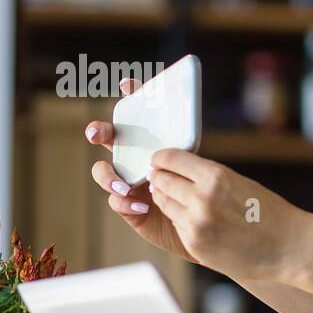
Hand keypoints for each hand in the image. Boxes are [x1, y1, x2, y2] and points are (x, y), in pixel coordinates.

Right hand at [84, 78, 192, 262]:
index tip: (128, 84)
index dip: (131, 94)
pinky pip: (117, 202)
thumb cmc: (210, 193)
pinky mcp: (130, 207)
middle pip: (109, 138)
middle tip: (97, 132)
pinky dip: (124, 202)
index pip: (140, 111)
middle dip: (99, 130)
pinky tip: (141, 205)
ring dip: (109, 176)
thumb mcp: (203, 167)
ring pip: (105, 173)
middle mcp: (135, 157)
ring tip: (125, 185)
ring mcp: (129, 181)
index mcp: (153, 141)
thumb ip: (190, 151)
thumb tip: (189, 121)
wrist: (215, 228)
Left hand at [147, 147, 306, 282]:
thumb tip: (174, 171)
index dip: (161, 159)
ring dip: (168, 199)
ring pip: (164, 204)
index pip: (169, 159)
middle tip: (163, 178)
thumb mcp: (238, 182)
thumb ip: (206, 177)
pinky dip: (181, 220)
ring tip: (181, 199)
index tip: (159, 161)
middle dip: (161, 178)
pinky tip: (197, 220)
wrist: (289, 248)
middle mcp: (201, 199)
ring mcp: (195, 224)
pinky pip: (176, 225)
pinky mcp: (194, 245)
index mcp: (215, 177)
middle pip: (161, 181)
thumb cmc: (269, 213)